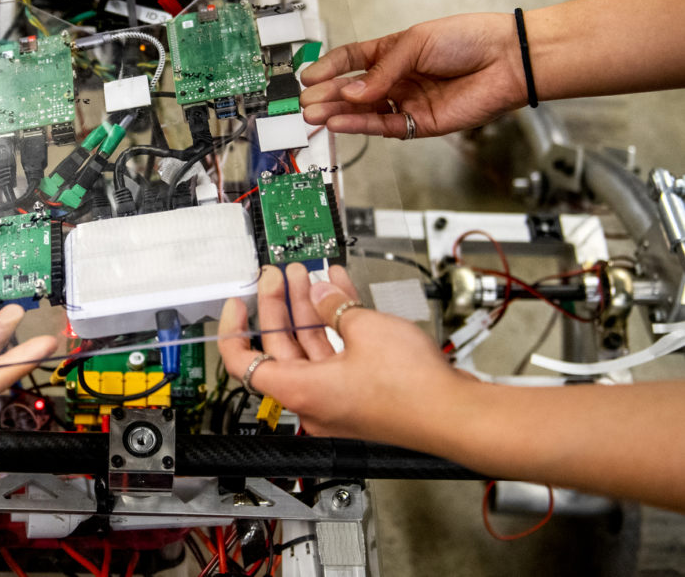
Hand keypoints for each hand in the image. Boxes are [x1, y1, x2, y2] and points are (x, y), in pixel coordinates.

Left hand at [217, 264, 466, 444]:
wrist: (456, 413)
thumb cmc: (413, 390)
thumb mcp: (365, 328)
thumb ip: (333, 306)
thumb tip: (320, 293)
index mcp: (300, 391)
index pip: (243, 363)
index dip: (234, 330)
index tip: (236, 304)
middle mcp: (314, 400)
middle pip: (280, 347)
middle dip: (280, 305)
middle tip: (279, 275)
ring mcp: (338, 398)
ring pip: (311, 348)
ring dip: (309, 310)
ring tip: (308, 276)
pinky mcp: (361, 393)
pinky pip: (337, 353)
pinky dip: (335, 324)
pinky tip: (339, 292)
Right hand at [299, 13, 528, 138]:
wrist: (507, 60)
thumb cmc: (470, 39)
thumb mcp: (416, 43)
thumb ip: (382, 71)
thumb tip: (352, 93)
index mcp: (394, 53)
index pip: (351, 60)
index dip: (329, 67)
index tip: (309, 75)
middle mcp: (398, 79)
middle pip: (353, 90)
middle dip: (327, 95)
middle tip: (305, 101)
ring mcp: (407, 102)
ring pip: (364, 112)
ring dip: (338, 113)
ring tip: (313, 114)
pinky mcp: (420, 123)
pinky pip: (384, 126)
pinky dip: (361, 125)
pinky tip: (340, 121)